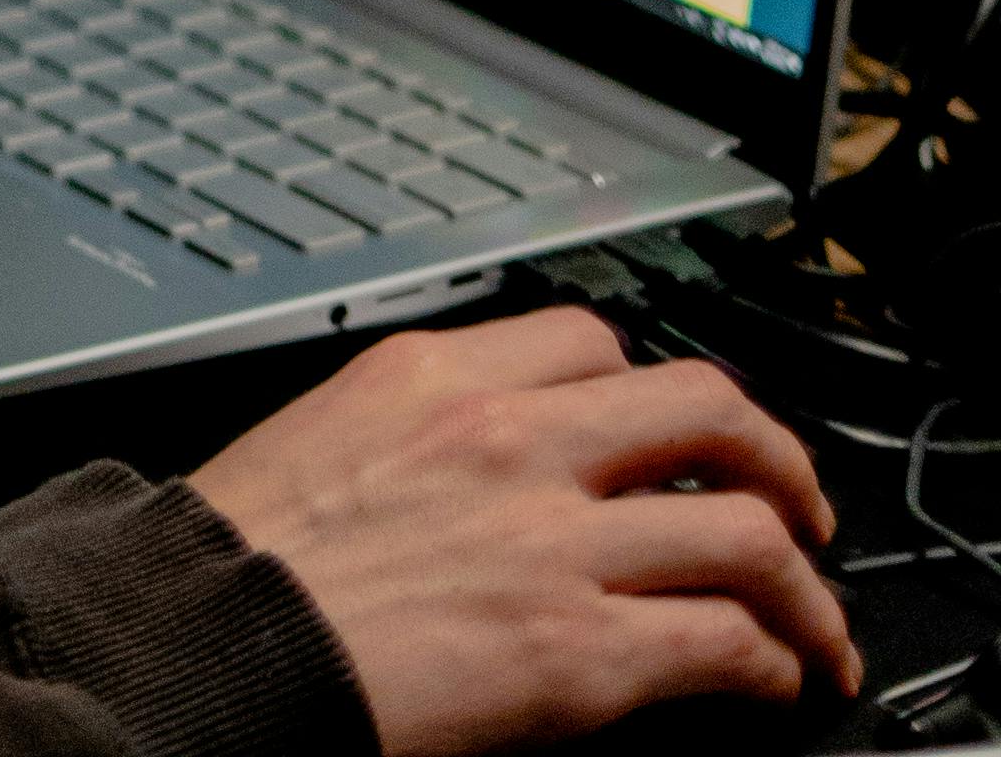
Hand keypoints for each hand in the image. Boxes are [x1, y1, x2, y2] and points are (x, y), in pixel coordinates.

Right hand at [188, 305, 855, 753]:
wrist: (210, 642)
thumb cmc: (245, 559)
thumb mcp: (329, 431)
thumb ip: (424, 424)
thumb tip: (494, 453)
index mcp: (438, 372)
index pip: (593, 340)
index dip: (655, 390)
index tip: (679, 433)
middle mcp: (512, 438)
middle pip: (704, 408)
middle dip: (776, 460)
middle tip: (797, 505)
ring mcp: (554, 543)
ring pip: (748, 530)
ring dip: (803, 585)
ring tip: (813, 623)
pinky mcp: (577, 653)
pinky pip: (724, 643)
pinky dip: (773, 664)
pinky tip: (772, 683)